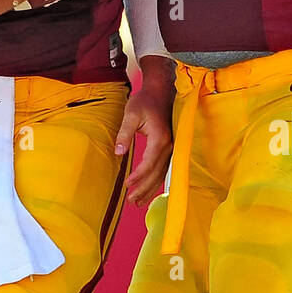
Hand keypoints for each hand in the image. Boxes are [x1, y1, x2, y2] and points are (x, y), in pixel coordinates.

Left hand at [116, 60, 174, 206]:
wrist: (161, 90)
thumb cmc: (145, 101)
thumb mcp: (131, 114)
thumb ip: (124, 133)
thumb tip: (118, 153)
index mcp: (160, 138)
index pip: (149, 163)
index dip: (138, 176)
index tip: (127, 184)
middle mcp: (170, 145)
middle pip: (157, 173)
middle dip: (144, 188)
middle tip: (131, 200)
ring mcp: (173, 147)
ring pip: (163, 173)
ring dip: (151, 189)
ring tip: (138, 202)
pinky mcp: (172, 147)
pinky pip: (165, 168)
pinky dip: (157, 181)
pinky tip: (149, 190)